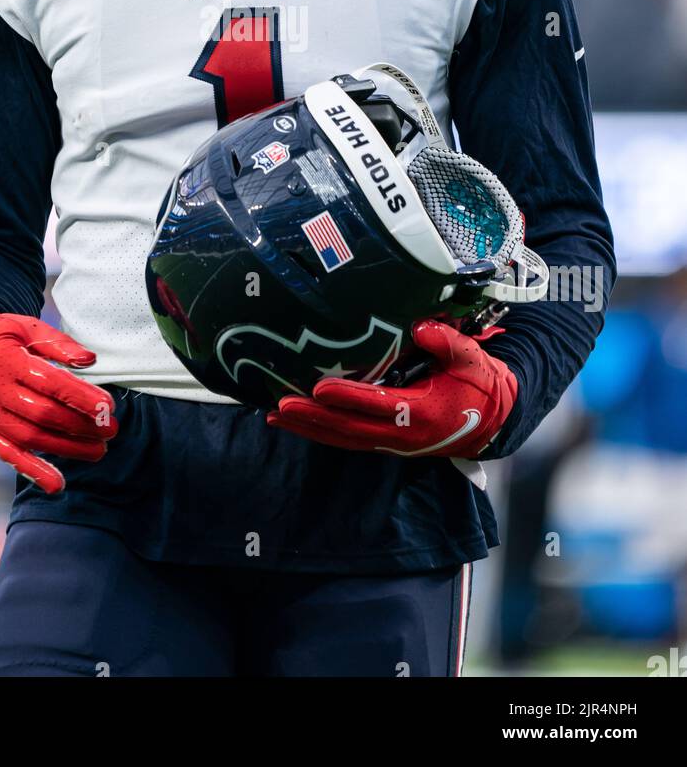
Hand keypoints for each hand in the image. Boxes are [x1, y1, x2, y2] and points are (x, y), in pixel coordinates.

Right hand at [0, 310, 116, 492]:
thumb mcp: (26, 327)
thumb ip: (59, 344)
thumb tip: (90, 360)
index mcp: (7, 360)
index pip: (50, 383)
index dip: (81, 397)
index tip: (109, 407)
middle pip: (43, 414)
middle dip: (81, 425)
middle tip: (111, 429)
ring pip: (29, 438)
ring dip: (66, 449)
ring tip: (97, 451)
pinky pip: (6, 454)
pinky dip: (31, 471)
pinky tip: (57, 484)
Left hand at [266, 318, 516, 458]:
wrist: (494, 420)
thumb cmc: (479, 385)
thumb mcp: (472, 360)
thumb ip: (448, 342)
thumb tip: (421, 326)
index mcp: (423, 413)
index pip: (378, 405)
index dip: (347, 398)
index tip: (318, 388)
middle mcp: (403, 435)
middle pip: (350, 430)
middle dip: (314, 419)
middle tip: (280, 407)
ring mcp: (394, 444)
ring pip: (344, 440)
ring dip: (310, 430)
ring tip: (276, 417)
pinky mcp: (387, 443)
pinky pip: (349, 440)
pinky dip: (322, 433)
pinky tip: (297, 423)